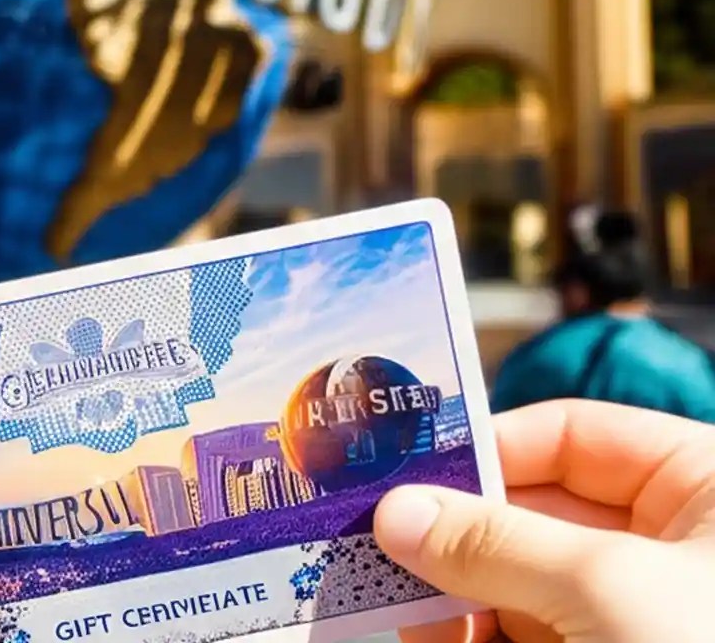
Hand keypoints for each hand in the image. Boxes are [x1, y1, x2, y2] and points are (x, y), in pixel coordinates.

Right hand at [374, 399, 714, 642]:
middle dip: (454, 529)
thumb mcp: (604, 588)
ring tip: (390, 598)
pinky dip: (471, 632)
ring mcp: (633, 612)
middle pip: (532, 510)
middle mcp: (666, 543)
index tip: (408, 475)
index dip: (489, 447)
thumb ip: (494, 542)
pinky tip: (427, 635)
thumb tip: (399, 512)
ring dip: (451, 588)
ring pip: (518, 578)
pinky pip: (523, 631)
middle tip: (377, 539)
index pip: (573, 435)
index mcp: (700, 486)